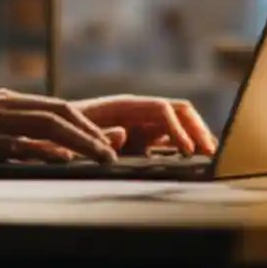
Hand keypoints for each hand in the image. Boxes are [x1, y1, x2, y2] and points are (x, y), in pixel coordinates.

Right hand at [0, 88, 126, 151]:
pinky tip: (63, 160)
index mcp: (5, 100)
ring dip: (80, 141)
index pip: (56, 107)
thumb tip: (42, 147)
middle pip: (60, 113)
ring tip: (103, 158)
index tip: (105, 142)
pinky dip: (45, 151)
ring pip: (48, 125)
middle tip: (113, 152)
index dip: (85, 124)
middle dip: (91, 132)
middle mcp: (4, 105)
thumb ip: (9, 129)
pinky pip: (19, 144)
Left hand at [75, 95, 216, 156]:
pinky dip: (186, 146)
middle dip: (197, 129)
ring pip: (180, 123)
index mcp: (124, 106)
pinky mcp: (143, 138)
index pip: (161, 109)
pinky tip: (194, 160)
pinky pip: (171, 138)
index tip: (188, 151)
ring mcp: (142, 123)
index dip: (177, 128)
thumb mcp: (75, 136)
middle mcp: (138, 111)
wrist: (56, 137)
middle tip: (210, 153)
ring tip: (210, 156)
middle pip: (178, 111)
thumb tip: (122, 134)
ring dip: (196, 136)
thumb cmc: (63, 136)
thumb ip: (97, 136)